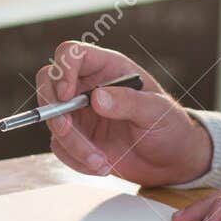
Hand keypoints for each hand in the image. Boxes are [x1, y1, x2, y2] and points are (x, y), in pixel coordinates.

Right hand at [34, 41, 212, 186]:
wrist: (172, 162)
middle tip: (66, 130)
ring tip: (102, 162)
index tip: (66, 95)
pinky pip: (60, 146)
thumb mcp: (158, 112)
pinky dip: (75, 160)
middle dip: (53, 108)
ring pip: (52, 119)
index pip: (72, 53)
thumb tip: (97, 97)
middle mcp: (89, 86)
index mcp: (108, 68)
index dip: (62, 69)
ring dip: (71, 144)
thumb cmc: (171, 127)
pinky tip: (101, 166)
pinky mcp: (77, 137)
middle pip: (48, 82)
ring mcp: (80, 112)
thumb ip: (129, 102)